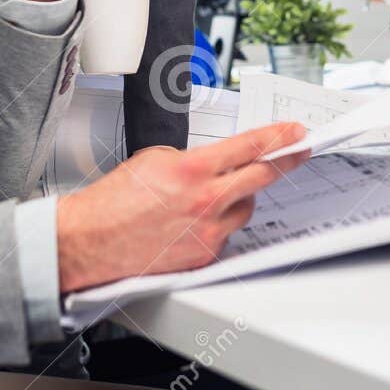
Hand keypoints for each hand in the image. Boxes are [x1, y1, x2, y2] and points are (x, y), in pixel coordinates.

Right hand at [53, 122, 309, 291]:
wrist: (91, 240)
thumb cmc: (114, 201)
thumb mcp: (155, 159)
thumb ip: (194, 158)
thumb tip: (220, 160)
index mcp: (193, 170)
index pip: (250, 147)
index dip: (280, 138)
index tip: (296, 133)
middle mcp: (205, 201)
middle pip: (262, 178)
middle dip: (284, 162)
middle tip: (297, 152)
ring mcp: (208, 231)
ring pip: (246, 208)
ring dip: (239, 197)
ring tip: (210, 196)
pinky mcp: (204, 255)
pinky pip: (226, 234)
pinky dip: (218, 224)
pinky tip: (192, 221)